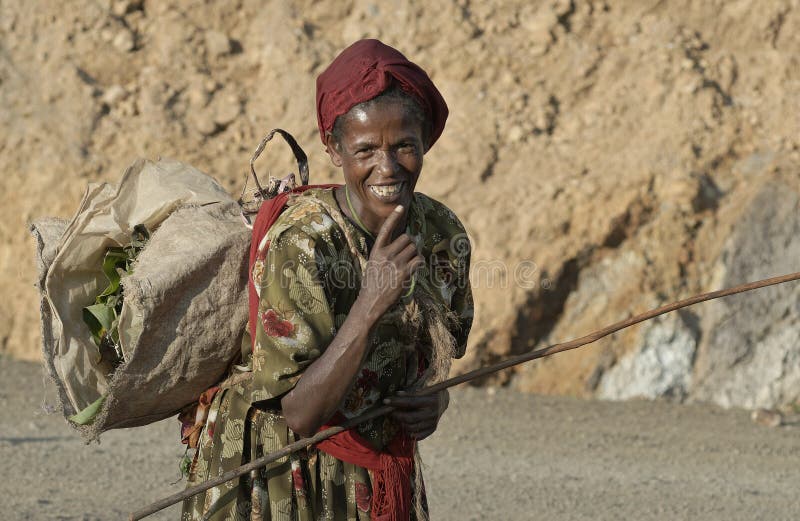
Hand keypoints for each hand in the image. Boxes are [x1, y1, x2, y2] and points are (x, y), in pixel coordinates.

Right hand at [357, 205, 423, 320]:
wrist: (370, 302)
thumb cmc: (372, 283)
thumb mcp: (373, 264)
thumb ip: (384, 253)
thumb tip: (403, 244)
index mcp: (376, 251)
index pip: (385, 229)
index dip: (393, 217)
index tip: (400, 206)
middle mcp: (385, 254)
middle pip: (407, 239)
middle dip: (410, 245)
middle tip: (407, 255)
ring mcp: (395, 263)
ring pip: (414, 249)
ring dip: (415, 254)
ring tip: (410, 263)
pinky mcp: (404, 273)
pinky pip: (419, 260)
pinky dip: (420, 263)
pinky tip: (415, 269)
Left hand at [384, 389, 448, 440]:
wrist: (443, 400)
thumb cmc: (429, 392)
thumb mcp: (423, 389)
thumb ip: (411, 393)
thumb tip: (396, 395)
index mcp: (432, 401)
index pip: (411, 402)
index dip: (397, 402)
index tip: (386, 401)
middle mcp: (433, 414)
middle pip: (410, 418)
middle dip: (397, 415)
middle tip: (389, 411)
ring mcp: (433, 423)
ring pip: (412, 428)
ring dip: (401, 423)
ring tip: (398, 417)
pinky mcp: (432, 430)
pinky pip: (417, 436)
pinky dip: (409, 432)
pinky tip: (405, 424)